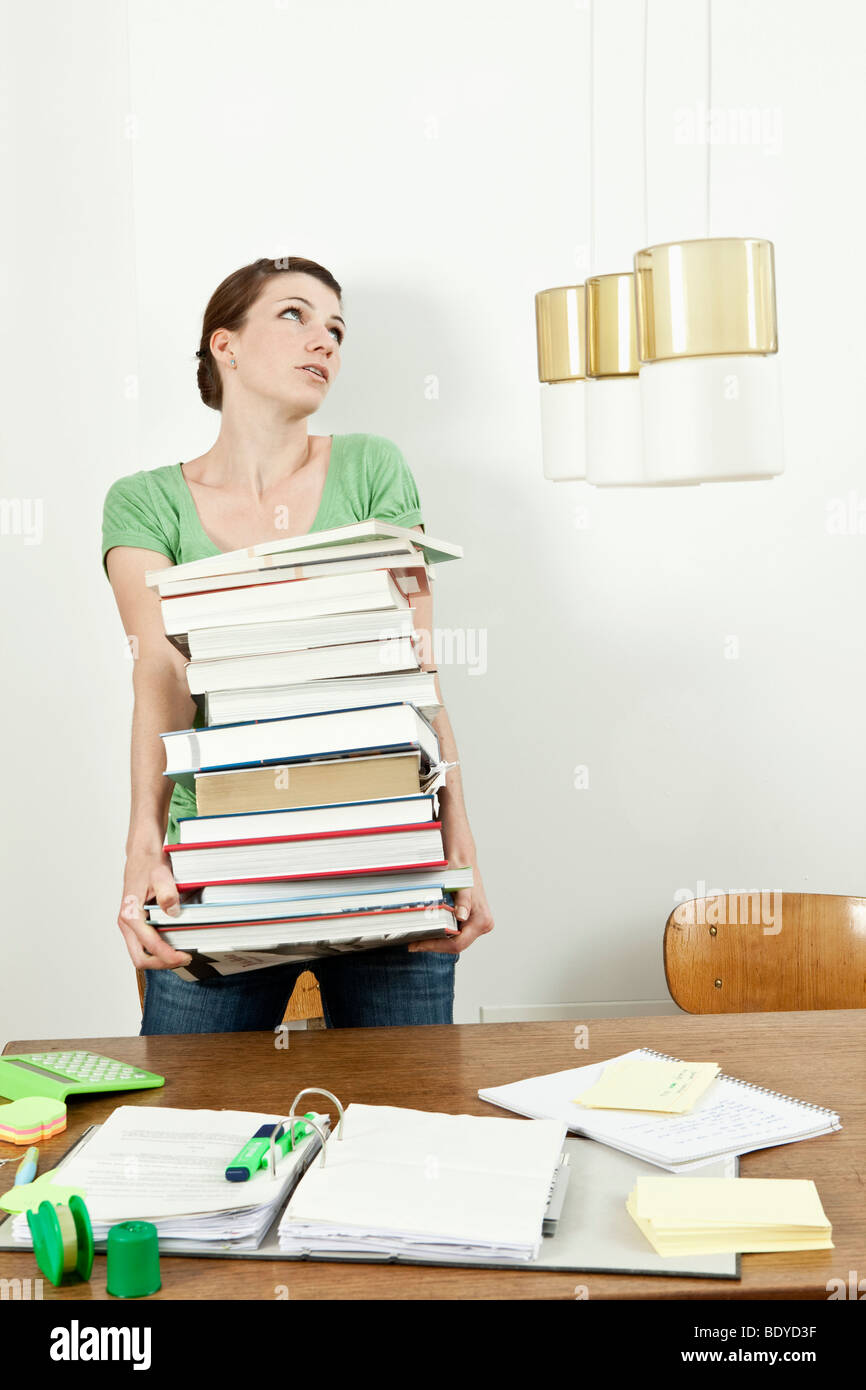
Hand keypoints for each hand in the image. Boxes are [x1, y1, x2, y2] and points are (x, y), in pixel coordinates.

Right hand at [117, 844, 192, 970]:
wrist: (141, 855)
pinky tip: (172, 944)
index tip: (185, 957)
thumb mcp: (162, 875)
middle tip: (184, 959)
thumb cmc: (149, 864)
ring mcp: (129, 925)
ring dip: (159, 959)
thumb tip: (172, 912)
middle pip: (140, 959)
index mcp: (131, 914)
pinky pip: (142, 945)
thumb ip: (167, 894)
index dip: (168, 956)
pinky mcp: (134, 924)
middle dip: (162, 964)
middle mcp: (126, 923)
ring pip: (140, 954)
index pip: (150, 946)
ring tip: (180, 954)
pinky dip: (156, 951)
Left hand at [408, 860, 493, 954]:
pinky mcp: (468, 921)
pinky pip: (453, 934)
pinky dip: (440, 934)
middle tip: (413, 944)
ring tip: (417, 939)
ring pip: (454, 942)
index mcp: (482, 920)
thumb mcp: (461, 884)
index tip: (419, 944)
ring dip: (436, 941)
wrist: (462, 859)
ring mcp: (475, 924)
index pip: (458, 943)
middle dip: (434, 945)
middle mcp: (482, 925)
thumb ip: (463, 901)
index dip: (437, 946)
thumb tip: (462, 916)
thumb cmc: (462, 869)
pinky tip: (426, 930)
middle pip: (456, 946)